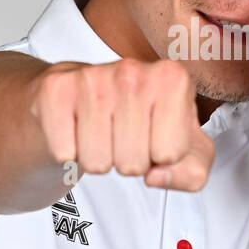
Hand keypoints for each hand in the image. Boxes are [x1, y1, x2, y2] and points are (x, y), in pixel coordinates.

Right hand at [28, 58, 214, 189]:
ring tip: (99, 133)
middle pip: (133, 163)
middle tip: (122, 137)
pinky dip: (68, 152)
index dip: (162, 157)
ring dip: (98, 158)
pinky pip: (65, 153)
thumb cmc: (135, 119)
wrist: (78, 97)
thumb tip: (157, 176)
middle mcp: (133, 71)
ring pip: (98, 163)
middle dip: (128, 161)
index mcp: (172, 79)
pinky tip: (75, 129)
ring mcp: (92, 77)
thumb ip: (192, 171)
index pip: (171, 154)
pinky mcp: (55, 89)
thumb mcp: (182, 148)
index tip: (153, 136)